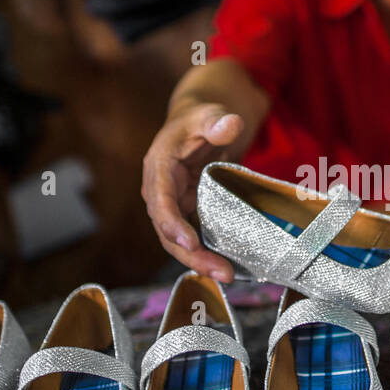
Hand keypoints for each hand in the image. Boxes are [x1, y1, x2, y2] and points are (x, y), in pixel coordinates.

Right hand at [142, 102, 244, 279]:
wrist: (199, 126)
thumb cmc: (200, 119)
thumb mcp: (209, 114)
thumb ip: (218, 121)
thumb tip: (230, 124)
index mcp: (159, 168)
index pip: (160, 200)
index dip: (172, 224)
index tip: (190, 244)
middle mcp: (160, 192)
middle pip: (168, 231)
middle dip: (191, 255)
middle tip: (220, 272)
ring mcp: (173, 206)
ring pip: (179, 242)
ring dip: (200, 261)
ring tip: (226, 276)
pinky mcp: (187, 214)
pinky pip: (193, 239)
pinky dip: (207, 254)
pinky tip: (227, 267)